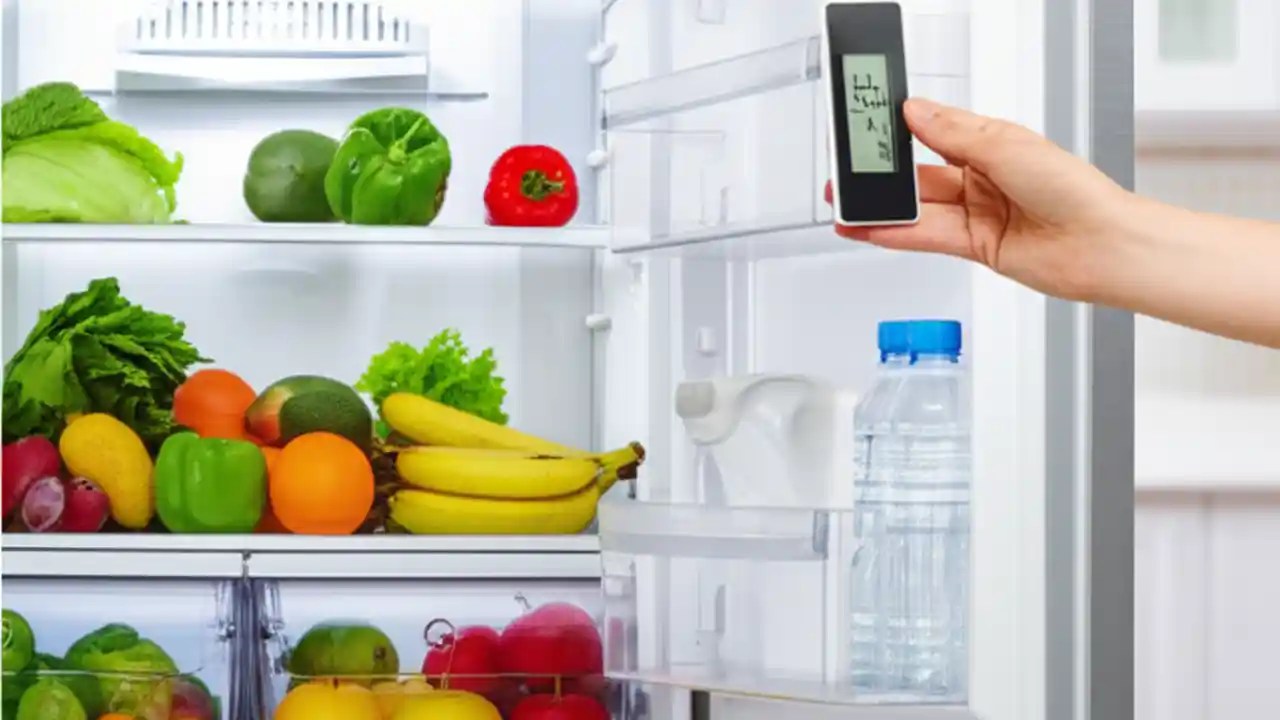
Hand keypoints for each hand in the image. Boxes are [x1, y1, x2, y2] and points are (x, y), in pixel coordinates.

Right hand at [827, 99, 1135, 301]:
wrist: (1101, 246)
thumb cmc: (1075, 191)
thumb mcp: (1007, 147)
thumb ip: (954, 133)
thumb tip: (916, 112)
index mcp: (993, 144)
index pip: (934, 133)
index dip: (901, 132)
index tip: (869, 131)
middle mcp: (982, 178)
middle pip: (919, 175)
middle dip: (883, 177)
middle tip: (848, 175)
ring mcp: (977, 213)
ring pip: (919, 209)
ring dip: (883, 209)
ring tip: (848, 207)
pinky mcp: (975, 246)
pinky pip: (927, 237)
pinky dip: (898, 233)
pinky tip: (872, 229)